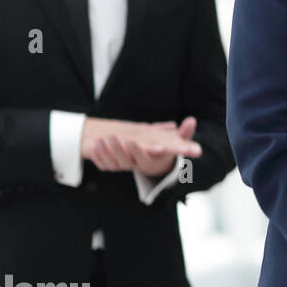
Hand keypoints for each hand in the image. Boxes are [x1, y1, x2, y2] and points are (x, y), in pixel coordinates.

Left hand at [81, 117, 202, 174]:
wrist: (155, 162)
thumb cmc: (166, 149)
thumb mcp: (177, 141)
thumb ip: (185, 133)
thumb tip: (192, 120)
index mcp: (151, 160)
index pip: (144, 158)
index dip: (137, 151)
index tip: (131, 140)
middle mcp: (137, 165)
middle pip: (125, 161)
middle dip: (117, 149)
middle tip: (111, 136)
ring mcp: (125, 166)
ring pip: (112, 163)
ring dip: (105, 152)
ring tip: (100, 140)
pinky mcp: (116, 166)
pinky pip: (105, 165)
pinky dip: (98, 157)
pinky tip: (94, 147)